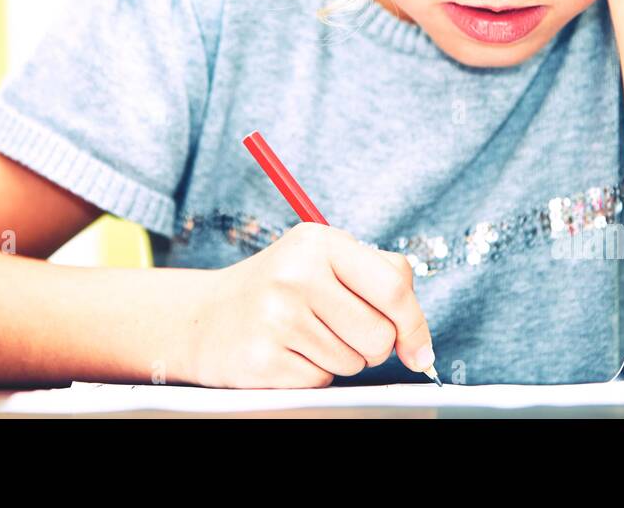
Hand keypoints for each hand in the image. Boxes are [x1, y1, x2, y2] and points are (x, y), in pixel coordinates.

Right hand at [184, 222, 434, 387]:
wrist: (204, 316)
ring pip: (353, 363)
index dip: (415, 324)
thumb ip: (378, 280)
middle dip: (373, 346)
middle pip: (379, 334)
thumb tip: (420, 344)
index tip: (419, 349)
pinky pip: (321, 382)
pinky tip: (287, 353)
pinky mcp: (263, 358)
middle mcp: (296, 273)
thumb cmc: (280, 288)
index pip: (394, 287)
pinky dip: (313, 375)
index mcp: (318, 241)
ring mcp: (276, 316)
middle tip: (343, 332)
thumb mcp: (322, 260)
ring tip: (306, 336)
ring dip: (340, 359)